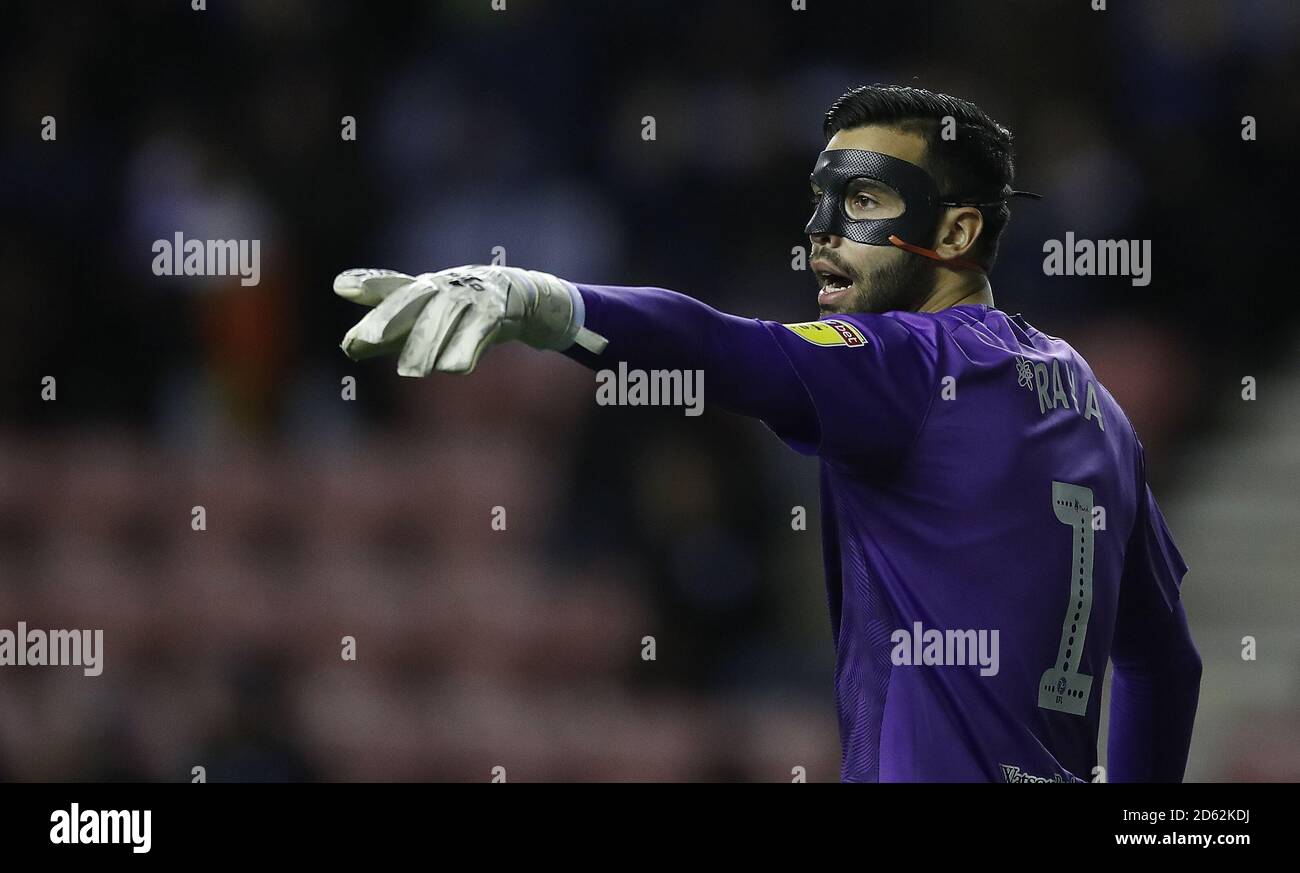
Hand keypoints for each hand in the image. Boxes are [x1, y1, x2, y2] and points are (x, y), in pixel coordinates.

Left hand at [334, 265, 605, 375]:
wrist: (531, 300)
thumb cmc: (471, 309)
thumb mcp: (431, 316)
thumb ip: (393, 331)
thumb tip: (347, 345)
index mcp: (428, 286)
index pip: (395, 287)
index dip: (370, 284)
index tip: (341, 287)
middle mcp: (448, 285)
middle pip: (416, 300)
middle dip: (390, 318)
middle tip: (366, 341)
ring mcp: (475, 294)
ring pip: (447, 317)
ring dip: (428, 343)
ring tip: (411, 373)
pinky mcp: (502, 309)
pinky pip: (483, 328)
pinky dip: (468, 347)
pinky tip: (455, 370)